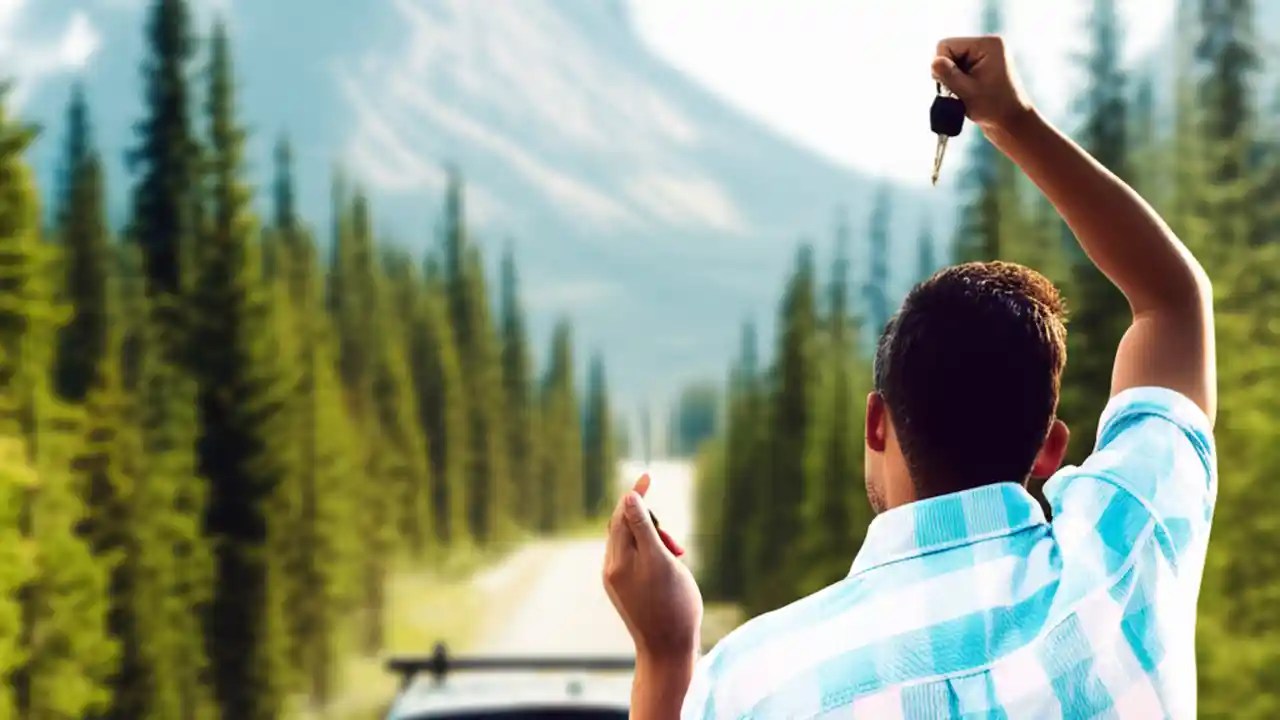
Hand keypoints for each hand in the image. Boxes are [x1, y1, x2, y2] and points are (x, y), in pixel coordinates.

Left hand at [602, 474, 702, 660]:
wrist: (668, 650)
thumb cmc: (672, 605)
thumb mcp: (661, 561)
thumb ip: (643, 528)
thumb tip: (628, 497)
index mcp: (618, 558)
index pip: (622, 514)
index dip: (635, 494)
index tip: (648, 476)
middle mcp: (612, 568)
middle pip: (624, 527)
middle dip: (651, 524)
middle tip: (676, 546)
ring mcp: (616, 581)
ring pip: (631, 544)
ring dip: (654, 540)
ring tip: (677, 559)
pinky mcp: (624, 591)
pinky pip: (633, 560)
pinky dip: (650, 554)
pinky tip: (667, 568)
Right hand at [932, 35, 1033, 132]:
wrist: (1012, 123)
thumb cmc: (994, 109)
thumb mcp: (967, 92)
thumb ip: (948, 75)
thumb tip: (933, 62)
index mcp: (987, 44)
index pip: (946, 45)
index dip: (943, 66)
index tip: (952, 85)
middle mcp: (986, 46)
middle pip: (948, 53)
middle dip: (948, 74)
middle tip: (960, 92)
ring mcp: (984, 56)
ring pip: (950, 63)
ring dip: (952, 80)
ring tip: (964, 96)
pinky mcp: (981, 67)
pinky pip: (957, 70)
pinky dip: (957, 83)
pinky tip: (966, 95)